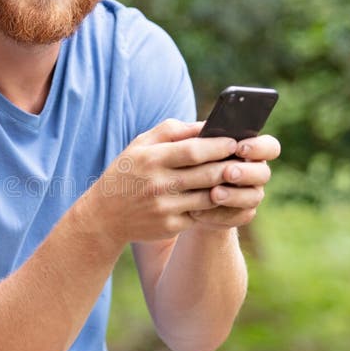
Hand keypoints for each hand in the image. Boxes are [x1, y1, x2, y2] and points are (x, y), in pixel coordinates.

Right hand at [91, 119, 239, 244]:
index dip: (219, 146)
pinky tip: (223, 197)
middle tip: (245, 159)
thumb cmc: (127, 173)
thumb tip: (206, 124)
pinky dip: (215, 206)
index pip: (194, 150)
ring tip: (238, 177)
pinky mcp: (170, 226)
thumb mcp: (140, 145)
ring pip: (209, 196)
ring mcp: (165, 208)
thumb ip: (171, 131)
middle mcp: (158, 184)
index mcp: (151, 160)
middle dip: (230, 165)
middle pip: (207, 174)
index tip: (234, 142)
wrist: (104, 216)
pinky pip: (201, 215)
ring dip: (227, 187)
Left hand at [189, 132, 280, 229]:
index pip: (269, 147)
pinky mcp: (240, 214)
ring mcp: (250, 194)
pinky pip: (238, 217)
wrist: (182, 197)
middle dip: (246, 173)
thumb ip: (196, 136)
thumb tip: (202, 128)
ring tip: (214, 194)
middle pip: (263, 173)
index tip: (239, 148)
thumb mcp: (189, 148)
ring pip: (254, 197)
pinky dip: (218, 215)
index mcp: (249, 151)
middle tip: (228, 173)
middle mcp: (254, 172)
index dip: (259, 148)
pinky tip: (198, 212)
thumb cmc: (188, 163)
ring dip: (234, 195)